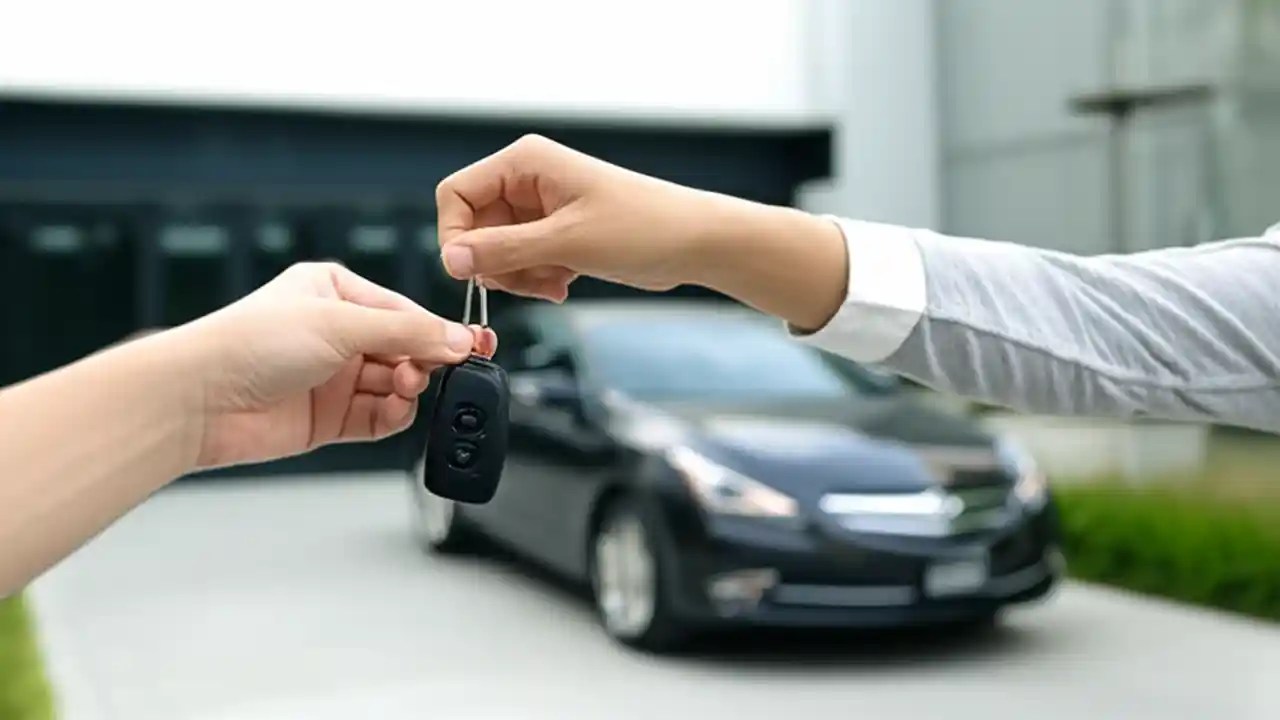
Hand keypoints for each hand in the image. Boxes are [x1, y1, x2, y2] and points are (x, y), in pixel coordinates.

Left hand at [185, 262, 496, 468]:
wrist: (198, 400)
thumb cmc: (248, 343)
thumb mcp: (339, 323)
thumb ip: (406, 334)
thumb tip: (459, 340)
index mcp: (334, 292)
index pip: (404, 311)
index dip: (438, 331)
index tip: (472, 345)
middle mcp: (335, 333)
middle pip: (405, 350)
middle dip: (424, 362)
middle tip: (439, 371)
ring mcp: (332, 377)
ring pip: (395, 386)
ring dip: (409, 390)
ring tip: (406, 389)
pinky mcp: (328, 418)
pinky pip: (378, 417)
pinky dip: (393, 416)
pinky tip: (395, 411)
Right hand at [435, 135, 847, 329]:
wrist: (693, 242)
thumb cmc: (641, 227)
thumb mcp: (565, 242)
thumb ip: (503, 250)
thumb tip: (451, 260)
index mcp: (525, 163)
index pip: (457, 194)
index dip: (455, 236)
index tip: (472, 272)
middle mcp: (528, 180)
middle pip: (474, 228)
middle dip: (496, 263)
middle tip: (527, 281)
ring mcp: (542, 208)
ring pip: (497, 251)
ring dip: (518, 276)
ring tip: (555, 282)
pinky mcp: (556, 233)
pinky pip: (522, 262)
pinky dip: (536, 279)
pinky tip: (564, 284)